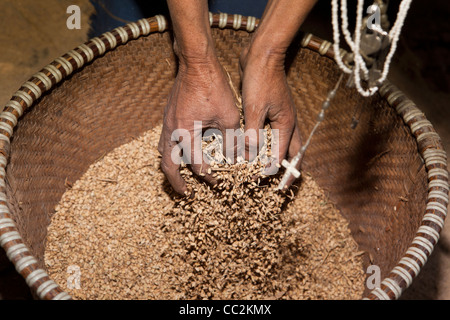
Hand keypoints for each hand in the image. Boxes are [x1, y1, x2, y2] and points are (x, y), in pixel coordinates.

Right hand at [158, 55, 239, 194]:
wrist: (197, 63)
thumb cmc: (214, 87)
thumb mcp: (230, 117)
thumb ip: (232, 141)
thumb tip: (236, 159)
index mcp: (185, 133)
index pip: (196, 165)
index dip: (210, 177)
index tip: (220, 182)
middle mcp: (171, 131)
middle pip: (168, 166)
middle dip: (176, 182)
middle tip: (186, 194)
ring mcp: (167, 123)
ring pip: (163, 153)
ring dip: (171, 167)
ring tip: (181, 176)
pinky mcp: (168, 116)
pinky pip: (164, 140)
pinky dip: (172, 152)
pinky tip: (183, 151)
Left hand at [240, 47, 301, 187]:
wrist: (263, 54)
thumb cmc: (260, 79)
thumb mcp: (254, 107)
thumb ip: (253, 132)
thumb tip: (251, 155)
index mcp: (286, 124)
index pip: (281, 155)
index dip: (270, 169)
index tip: (258, 180)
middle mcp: (289, 123)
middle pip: (295, 153)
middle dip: (291, 171)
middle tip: (284, 187)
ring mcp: (284, 117)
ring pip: (289, 145)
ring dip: (284, 160)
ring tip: (277, 173)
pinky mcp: (275, 112)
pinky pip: (278, 135)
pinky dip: (275, 146)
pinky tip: (264, 149)